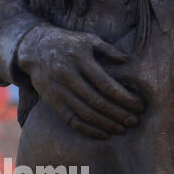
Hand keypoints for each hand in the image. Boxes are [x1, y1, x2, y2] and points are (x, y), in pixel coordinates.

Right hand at [15, 25, 144, 138]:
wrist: (35, 48)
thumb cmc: (68, 43)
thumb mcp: (87, 39)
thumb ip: (108, 49)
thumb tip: (126, 60)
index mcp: (80, 60)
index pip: (106, 84)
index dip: (124, 97)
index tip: (139, 105)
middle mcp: (68, 76)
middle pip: (97, 101)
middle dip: (119, 114)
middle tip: (135, 121)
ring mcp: (59, 91)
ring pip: (85, 114)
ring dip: (106, 124)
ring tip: (123, 129)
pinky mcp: (53, 102)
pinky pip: (72, 121)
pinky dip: (89, 130)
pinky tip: (104, 134)